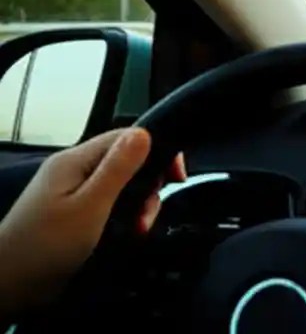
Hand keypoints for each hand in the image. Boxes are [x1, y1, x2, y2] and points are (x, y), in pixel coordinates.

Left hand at [0, 127, 185, 316]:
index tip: (177, 177)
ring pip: (121, 185)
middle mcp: (74, 170)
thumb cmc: (46, 246)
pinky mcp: (75, 213)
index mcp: (75, 160)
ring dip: (137, 205)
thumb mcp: (90, 206)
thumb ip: (117, 169)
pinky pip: (110, 203)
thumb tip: (145, 133)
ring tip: (137, 230)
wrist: (9, 286)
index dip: (157, 150)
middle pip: (127, 161)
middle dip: (147, 185)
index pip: (126, 137)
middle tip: (148, 215)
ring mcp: (73, 192)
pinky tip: (126, 233)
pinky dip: (124, 216)